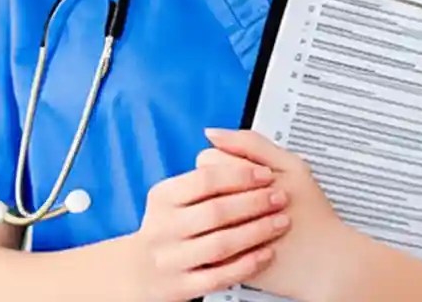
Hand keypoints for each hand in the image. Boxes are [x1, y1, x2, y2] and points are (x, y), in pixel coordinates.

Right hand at [124, 163, 291, 301]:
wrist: (141, 273)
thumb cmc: (167, 227)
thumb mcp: (173, 194)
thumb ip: (200, 170)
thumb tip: (216, 134)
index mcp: (163, 198)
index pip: (204, 179)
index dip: (240, 174)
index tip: (265, 174)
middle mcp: (164, 228)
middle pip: (215, 211)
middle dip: (254, 202)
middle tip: (280, 197)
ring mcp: (172, 259)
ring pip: (221, 244)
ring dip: (256, 231)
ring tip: (280, 222)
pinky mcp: (183, 287)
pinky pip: (221, 276)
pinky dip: (248, 264)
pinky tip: (267, 253)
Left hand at [199, 128, 355, 301]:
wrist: (326, 261)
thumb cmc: (311, 213)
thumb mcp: (291, 166)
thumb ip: (250, 143)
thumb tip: (212, 133)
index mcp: (245, 181)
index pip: (207, 159)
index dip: (226, 163)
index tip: (243, 174)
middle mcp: (230, 210)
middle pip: (199, 185)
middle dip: (218, 187)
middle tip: (243, 195)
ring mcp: (225, 237)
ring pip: (199, 212)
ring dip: (214, 211)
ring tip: (242, 215)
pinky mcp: (224, 262)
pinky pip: (205, 240)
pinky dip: (217, 235)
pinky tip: (240, 235)